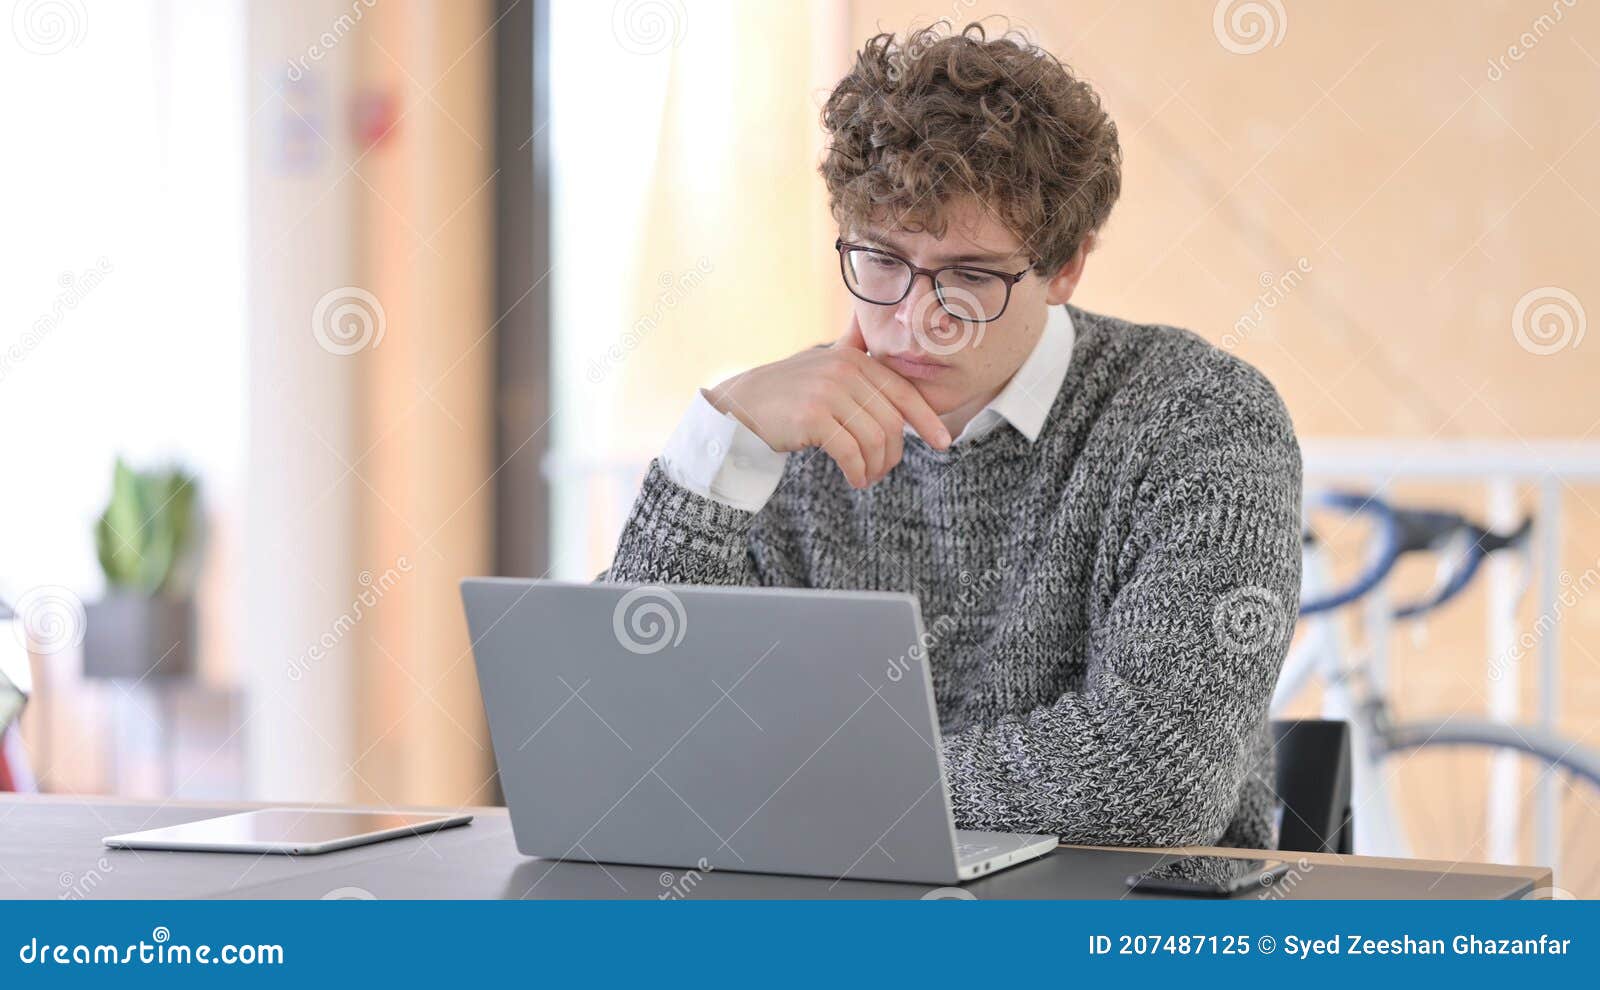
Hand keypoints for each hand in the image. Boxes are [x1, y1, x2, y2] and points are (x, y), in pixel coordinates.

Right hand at [704, 314, 951, 487]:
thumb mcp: (822, 364)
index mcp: (853, 358)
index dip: (926, 420)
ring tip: (866, 478)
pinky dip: (858, 472)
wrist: (740, 407)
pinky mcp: (813, 418)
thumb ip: (851, 353)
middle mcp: (844, 370)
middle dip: (894, 453)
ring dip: (875, 467)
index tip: (943, 442)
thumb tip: (875, 339)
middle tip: (883, 471)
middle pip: (891, 421)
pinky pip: (851, 453)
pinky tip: (855, 480)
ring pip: (874, 439)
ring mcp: (828, 392)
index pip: (903, 391)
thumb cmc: (786, 393)